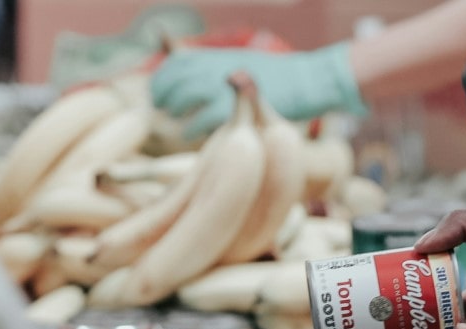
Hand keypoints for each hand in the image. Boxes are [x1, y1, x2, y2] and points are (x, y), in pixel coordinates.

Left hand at [152, 44, 364, 137]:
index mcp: (218, 56)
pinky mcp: (234, 108)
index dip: (162, 79)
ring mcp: (225, 86)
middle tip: (161, 110)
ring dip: (173, 110)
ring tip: (174, 121)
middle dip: (162, 95)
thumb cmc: (278, 79)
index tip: (158, 94)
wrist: (308, 81)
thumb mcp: (244, 65)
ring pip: (183, 96)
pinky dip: (191, 129)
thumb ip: (220, 71)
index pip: (175, 63)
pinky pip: (201, 120)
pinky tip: (189, 136)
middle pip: (174, 79)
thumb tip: (194, 78)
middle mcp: (217, 66)